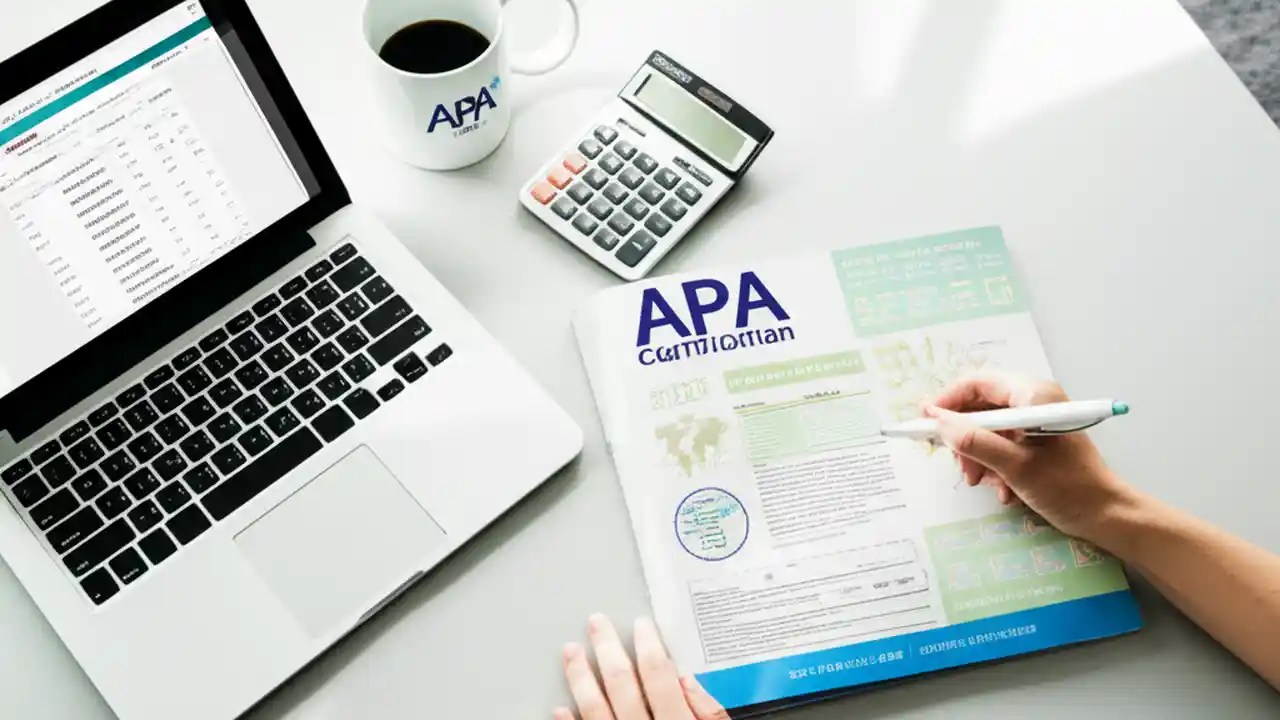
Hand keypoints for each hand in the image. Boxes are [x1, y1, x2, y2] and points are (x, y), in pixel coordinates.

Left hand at [555, 614, 727, 719]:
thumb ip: (709, 712)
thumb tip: (687, 680)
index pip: (659, 676)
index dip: (649, 646)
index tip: (640, 625)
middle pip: (622, 685)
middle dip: (607, 649)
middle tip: (596, 623)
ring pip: (594, 709)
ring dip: (580, 678)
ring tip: (571, 652)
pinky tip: (560, 707)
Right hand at [925, 372, 1137, 544]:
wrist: (1107, 515)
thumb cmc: (1068, 487)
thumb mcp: (1015, 467)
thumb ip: (974, 442)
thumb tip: (938, 424)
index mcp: (1033, 395)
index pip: (977, 383)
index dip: (947, 401)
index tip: (924, 422)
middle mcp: (1034, 401)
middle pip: (980, 408)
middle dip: (965, 438)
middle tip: (959, 466)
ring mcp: (1036, 421)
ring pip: (988, 430)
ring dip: (979, 457)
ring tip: (981, 482)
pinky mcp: (1038, 441)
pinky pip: (1003, 445)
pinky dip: (995, 466)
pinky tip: (1003, 489)